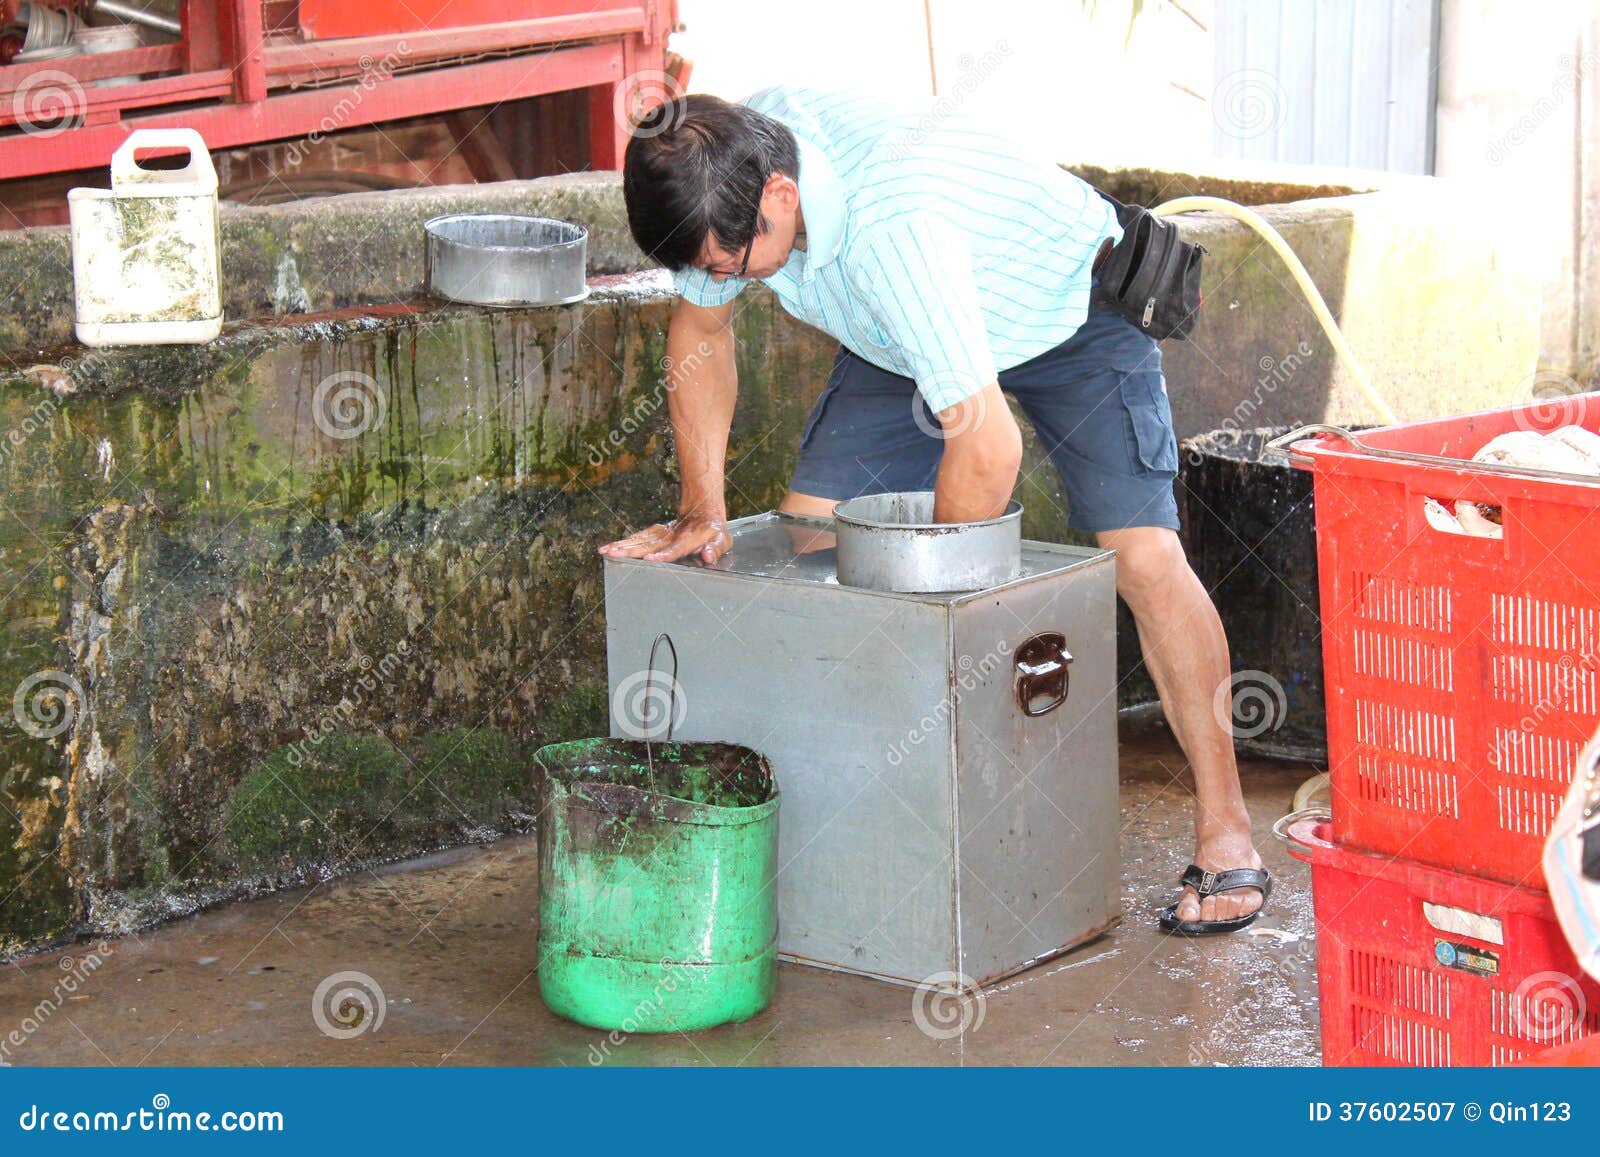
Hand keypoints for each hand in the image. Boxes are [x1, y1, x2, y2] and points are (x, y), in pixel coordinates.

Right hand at [598, 514, 732, 563]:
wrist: (703, 510)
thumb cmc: (714, 531)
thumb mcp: (723, 540)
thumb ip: (716, 549)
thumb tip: (708, 555)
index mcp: (689, 539)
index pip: (675, 549)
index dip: (663, 554)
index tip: (649, 559)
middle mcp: (671, 536)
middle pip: (649, 545)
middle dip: (630, 551)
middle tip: (613, 554)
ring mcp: (661, 534)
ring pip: (639, 541)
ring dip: (622, 546)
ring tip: (605, 551)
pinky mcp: (654, 534)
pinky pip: (637, 539)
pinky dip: (622, 543)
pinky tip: (608, 548)